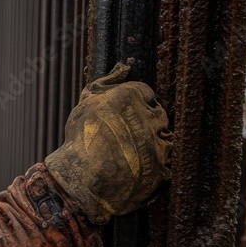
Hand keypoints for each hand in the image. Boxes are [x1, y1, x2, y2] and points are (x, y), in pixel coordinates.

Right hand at [44, 63, 172, 224]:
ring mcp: (159, 146)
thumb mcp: (87, 102)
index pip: (148, 94)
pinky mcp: (162, 171)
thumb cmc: (80, 138)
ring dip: (151, 144)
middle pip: (159, 116)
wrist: (80, 179)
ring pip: (164, 139)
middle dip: (144, 124)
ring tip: (128, 153)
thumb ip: (107, 82)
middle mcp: (150, 119)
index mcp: (132, 98)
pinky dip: (153, 167)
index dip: (135, 105)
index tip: (122, 117)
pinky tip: (134, 169)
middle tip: (124, 136)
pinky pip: (165, 165)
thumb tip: (123, 67)